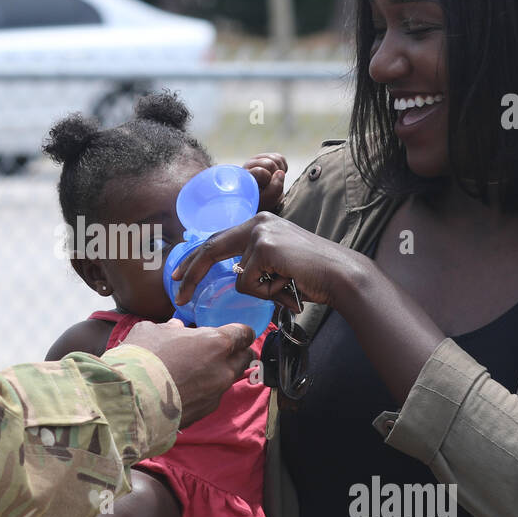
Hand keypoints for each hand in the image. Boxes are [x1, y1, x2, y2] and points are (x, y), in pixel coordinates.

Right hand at [121, 318, 255, 428]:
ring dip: (218, 373)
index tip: (235, 332)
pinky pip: (211, 397)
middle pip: (245, 358)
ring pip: (228, 379)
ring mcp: (216, 393)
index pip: (244, 334)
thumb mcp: (151, 331)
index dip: (240, 331)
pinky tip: (184, 389)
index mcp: (216, 343)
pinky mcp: (204, 412)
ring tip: (196, 371)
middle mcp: (223, 369)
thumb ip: (170, 328)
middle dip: (237, 353)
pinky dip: (203, 391)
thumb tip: (176, 327)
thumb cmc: (142, 358)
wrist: (132, 399)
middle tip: (222, 351)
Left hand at [170, 211, 368, 316]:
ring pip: (238, 277)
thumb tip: (234, 279)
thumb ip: (254, 265)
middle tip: (177, 294)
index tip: (178, 274)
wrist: (340, 275)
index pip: (217, 239)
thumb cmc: (312, 275)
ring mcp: (259, 232)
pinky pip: (248, 284)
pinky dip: (267, 293)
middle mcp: (257, 222)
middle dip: (191, 273)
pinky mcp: (263, 247)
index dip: (195, 258)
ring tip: (286, 286)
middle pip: (211, 248)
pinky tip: (288, 284)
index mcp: (259, 223)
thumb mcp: (277, 265)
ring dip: (261, 292)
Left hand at [243, 153, 288, 212]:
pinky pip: (280, 158)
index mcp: (244, 175)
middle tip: (271, 185)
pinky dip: (283, 168)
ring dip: (279, 171)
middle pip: (270, 163)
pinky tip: (276, 176)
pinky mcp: (266, 157)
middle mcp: (249, 165)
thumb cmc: (261, 201)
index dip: (268, 180)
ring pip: (276, 159)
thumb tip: (280, 172)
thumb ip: (274, 189)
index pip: (260, 172)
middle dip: (275, 176)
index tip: (265, 188)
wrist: (261, 198)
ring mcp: (257, 160)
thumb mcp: (267, 201)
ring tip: (274, 181)